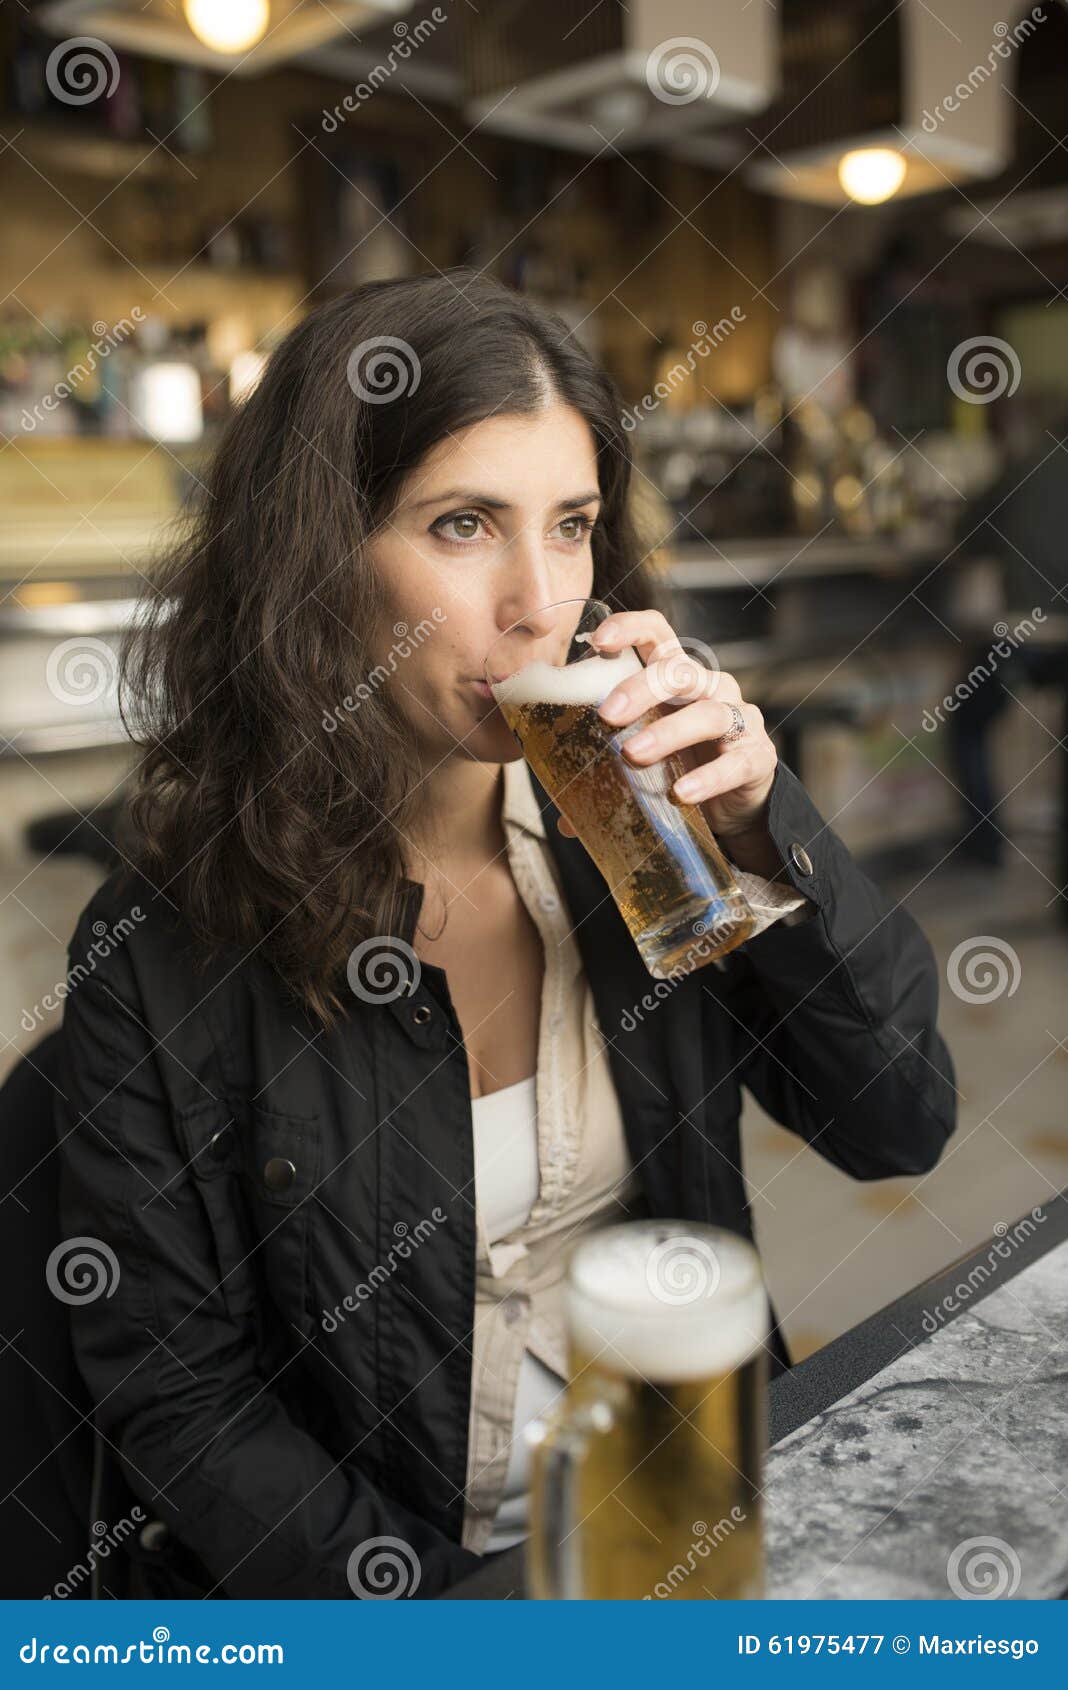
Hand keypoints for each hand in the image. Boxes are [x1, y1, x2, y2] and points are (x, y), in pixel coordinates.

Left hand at [555, 608, 781, 875]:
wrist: (734, 805)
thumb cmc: (680, 765)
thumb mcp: (642, 753)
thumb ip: (603, 770)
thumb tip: (560, 816)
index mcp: (676, 676)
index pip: (657, 633)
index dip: (630, 628)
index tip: (599, 642)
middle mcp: (710, 687)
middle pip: (678, 671)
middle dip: (640, 689)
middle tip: (607, 716)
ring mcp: (739, 719)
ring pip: (707, 713)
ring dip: (668, 732)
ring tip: (633, 755)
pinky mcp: (757, 757)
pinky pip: (735, 762)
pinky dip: (707, 778)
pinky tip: (680, 793)